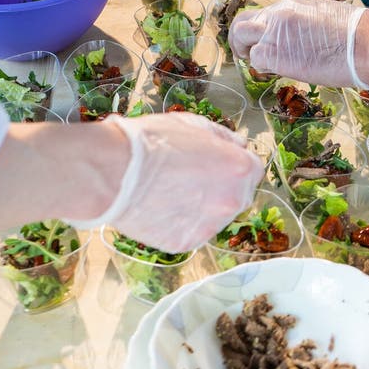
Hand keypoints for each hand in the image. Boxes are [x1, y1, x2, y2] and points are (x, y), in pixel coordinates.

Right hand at [70, 112, 262, 252]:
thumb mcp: (194, 124)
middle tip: (191, 177)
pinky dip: (181, 222)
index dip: (233, 163)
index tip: (217, 162)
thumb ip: (223, 137)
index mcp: (239, 169)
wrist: (115, 173)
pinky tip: (160, 207)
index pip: (253, 168)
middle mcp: (232, 201)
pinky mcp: (187, 243)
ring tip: (171, 192)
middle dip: (222, 187)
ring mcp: (210, 226)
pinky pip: (192, 231)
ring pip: (215, 216)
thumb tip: (237, 145)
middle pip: (238, 195)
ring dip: (203, 207)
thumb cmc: (153, 141)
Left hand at [229, 0, 367, 86]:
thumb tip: (299, 38)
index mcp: (291, 3)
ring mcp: (275, 33)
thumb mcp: (324, 16)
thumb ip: (303, 24)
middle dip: (239, 39)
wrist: (367, 44)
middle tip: (246, 53)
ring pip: (240, 38)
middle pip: (242, 22)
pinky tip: (273, 72)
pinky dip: (261, 68)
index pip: (263, 15)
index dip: (260, 31)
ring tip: (254, 63)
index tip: (264, 41)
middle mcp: (278, 14)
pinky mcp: (275, 54)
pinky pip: (256, 61)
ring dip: (244, 52)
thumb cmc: (357, 35)